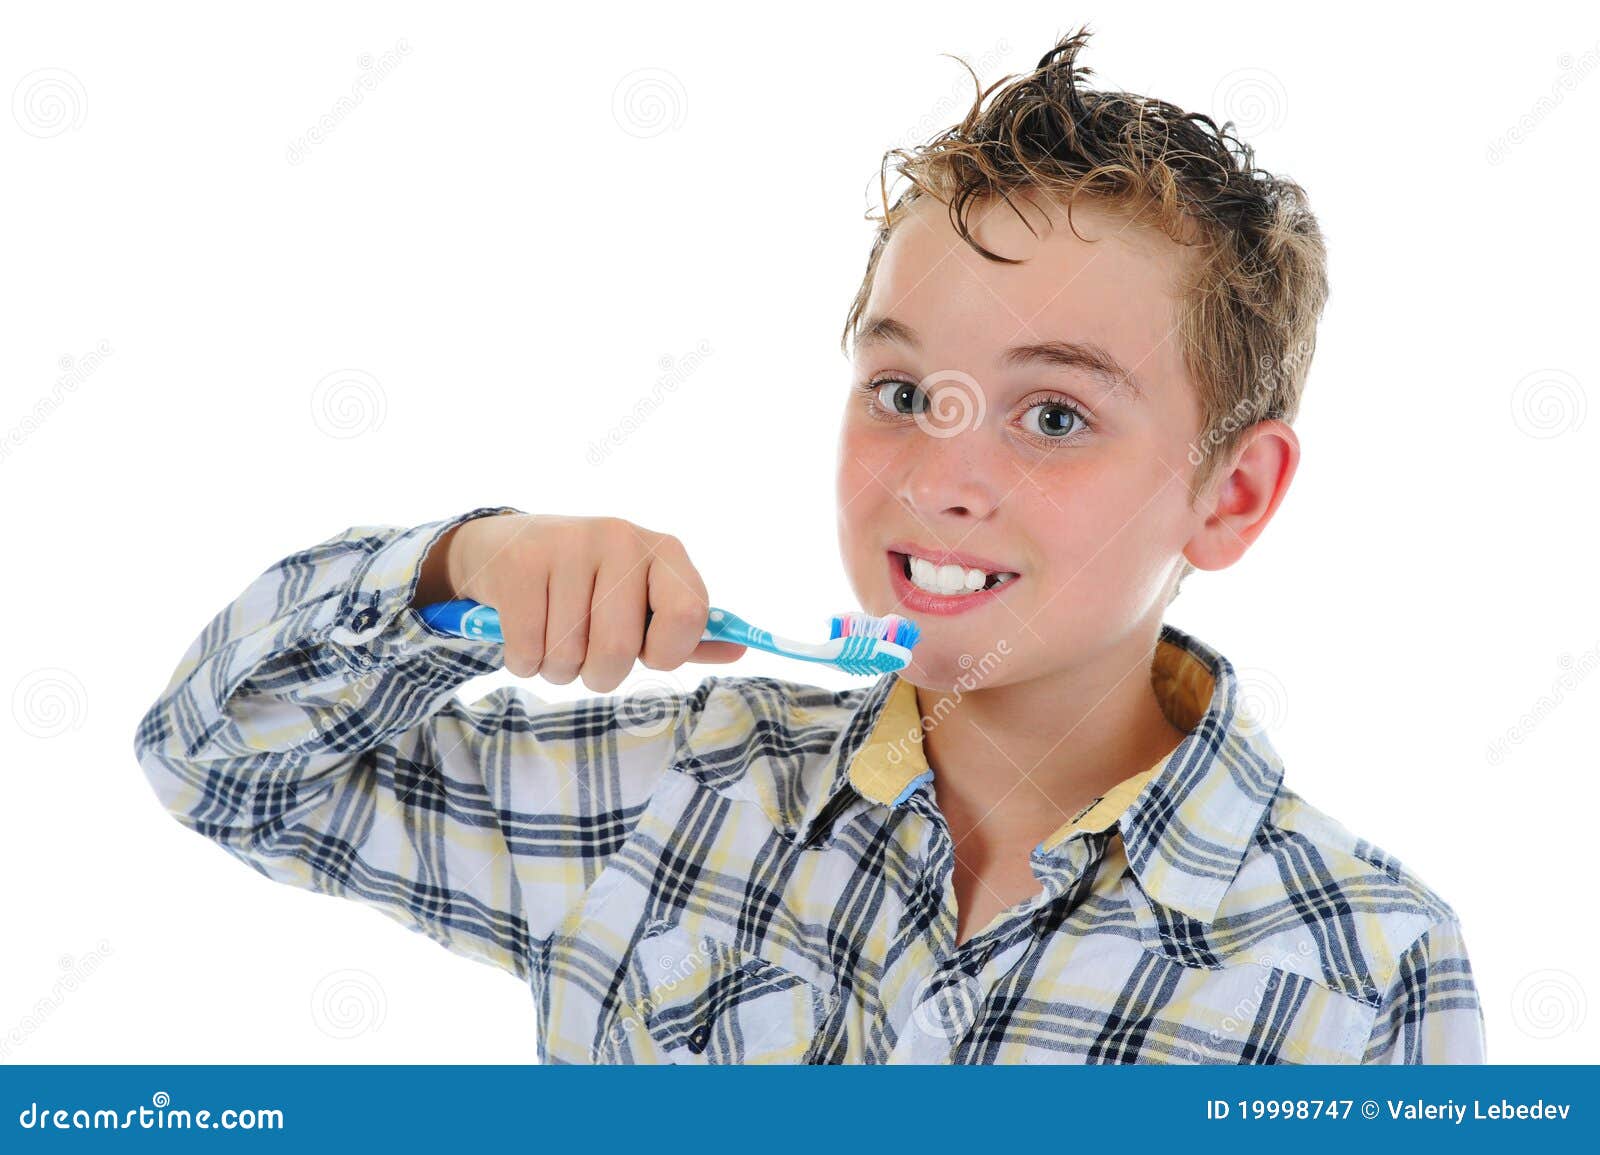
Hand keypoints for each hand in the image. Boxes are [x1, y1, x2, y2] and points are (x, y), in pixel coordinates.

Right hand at [415, 512, 744, 690]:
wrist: (506, 548)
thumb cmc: (590, 589)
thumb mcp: (643, 604)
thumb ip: (688, 632)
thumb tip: (739, 651)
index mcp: (664, 551)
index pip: (688, 614)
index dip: (666, 653)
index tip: (646, 652)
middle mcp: (622, 537)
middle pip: (620, 649)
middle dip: (600, 674)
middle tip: (588, 656)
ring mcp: (568, 543)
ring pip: (568, 655)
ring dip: (557, 668)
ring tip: (552, 635)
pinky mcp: (520, 561)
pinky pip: (527, 650)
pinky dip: (523, 661)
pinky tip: (523, 632)